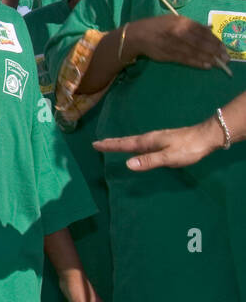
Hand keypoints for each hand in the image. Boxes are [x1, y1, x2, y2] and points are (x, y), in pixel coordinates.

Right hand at [94, 116, 224, 170]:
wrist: (206, 137)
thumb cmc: (188, 148)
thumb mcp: (169, 157)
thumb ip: (149, 161)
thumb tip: (127, 164)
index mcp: (148, 142)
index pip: (124, 144)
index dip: (110, 146)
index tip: (95, 145)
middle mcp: (149, 139)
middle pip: (126, 141)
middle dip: (112, 143)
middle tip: (97, 144)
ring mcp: (156, 139)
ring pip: (133, 142)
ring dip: (121, 143)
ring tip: (111, 144)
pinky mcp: (162, 141)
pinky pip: (141, 143)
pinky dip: (132, 145)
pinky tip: (136, 148)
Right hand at [127, 14, 229, 71]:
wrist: (136, 35)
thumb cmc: (157, 26)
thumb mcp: (174, 20)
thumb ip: (191, 25)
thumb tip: (210, 29)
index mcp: (180, 22)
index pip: (201, 31)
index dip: (214, 40)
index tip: (222, 46)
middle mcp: (177, 32)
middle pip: (200, 42)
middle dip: (214, 51)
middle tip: (224, 57)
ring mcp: (172, 44)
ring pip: (193, 52)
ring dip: (207, 58)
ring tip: (218, 63)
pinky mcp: (167, 54)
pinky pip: (185, 59)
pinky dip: (196, 63)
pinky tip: (205, 65)